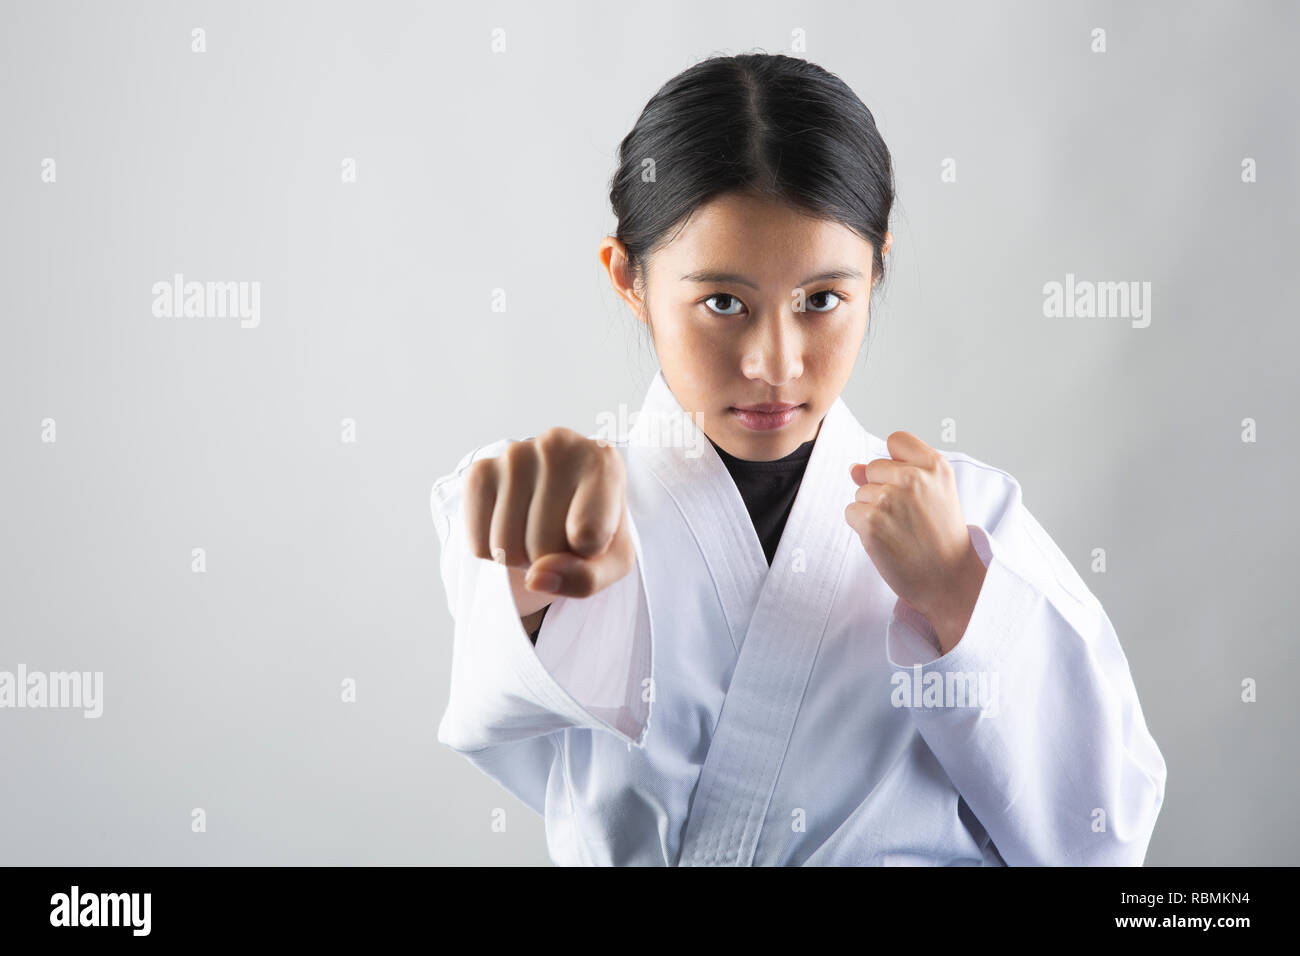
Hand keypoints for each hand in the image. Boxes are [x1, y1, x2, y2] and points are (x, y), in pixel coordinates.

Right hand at [464, 427, 634, 607]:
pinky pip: (479, 543)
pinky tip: (513, 524)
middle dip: (551, 558)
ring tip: (538, 528)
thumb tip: (535, 579)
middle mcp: (557, 447)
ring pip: (506, 549)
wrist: (562, 494)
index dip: (588, 553)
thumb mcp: (611, 560)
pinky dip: (494, 551)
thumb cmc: (595, 527)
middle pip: (543, 548)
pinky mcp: (480, 471)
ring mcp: (515, 455)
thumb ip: (586, 577)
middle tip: (560, 533)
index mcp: (603, 462)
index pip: (589, 534)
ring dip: (522, 557)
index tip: (594, 535)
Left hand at [844, 431, 986, 653]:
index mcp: (935, 465)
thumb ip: (896, 473)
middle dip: (881, 490)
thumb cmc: (941, 538)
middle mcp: (913, 477)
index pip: (896, 440)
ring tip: (901, 531)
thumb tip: (854, 468)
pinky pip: (851, 513)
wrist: (950, 580)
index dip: (896, 463)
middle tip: (909, 517)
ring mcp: (890, 499)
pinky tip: (887, 541)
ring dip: (873, 512)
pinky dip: (862, 529)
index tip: (910, 486)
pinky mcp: (871, 521)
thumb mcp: (933, 494)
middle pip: (872, 467)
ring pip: (860, 492)